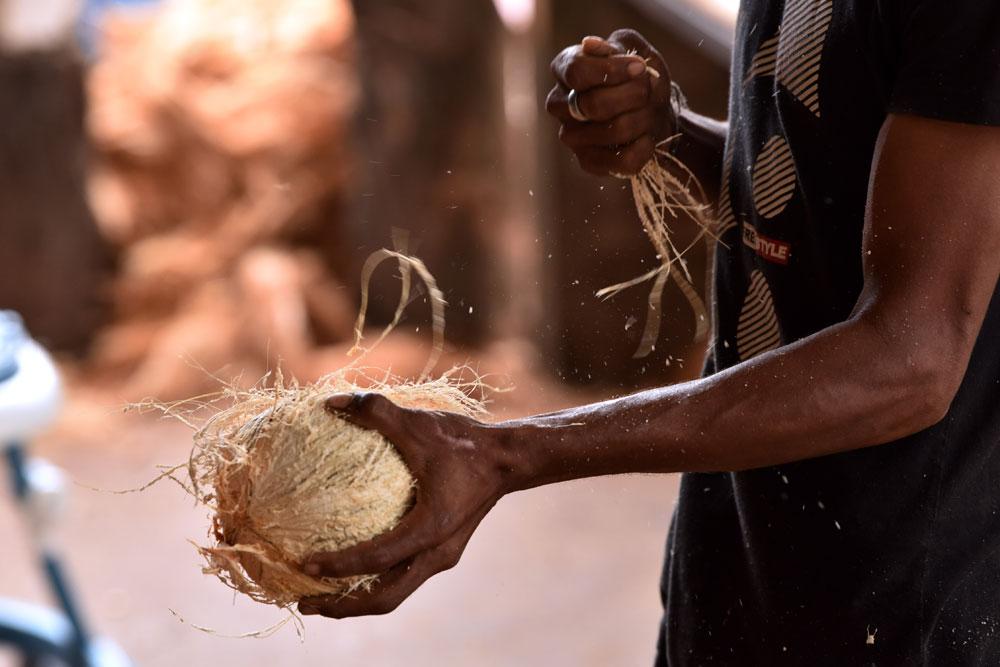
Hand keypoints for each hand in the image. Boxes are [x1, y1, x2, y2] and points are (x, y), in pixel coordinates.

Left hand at [297, 392, 514, 617]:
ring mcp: (442, 556)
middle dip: (343, 607)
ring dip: (357, 601)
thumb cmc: (464, 442)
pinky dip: (373, 583)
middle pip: (384, 599)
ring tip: (320, 597)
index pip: (377, 560)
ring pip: (394, 594)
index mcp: (431, 529)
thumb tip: (332, 401)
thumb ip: (377, 411)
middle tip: (304, 603)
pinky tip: (350, 568)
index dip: (338, 566)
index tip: (304, 565)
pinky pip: (402, 578)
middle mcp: (437, 554)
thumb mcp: (420, 424)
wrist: (508, 459)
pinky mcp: (442, 552)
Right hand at [546, 29, 674, 175]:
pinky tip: (647, 138)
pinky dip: (644, 147)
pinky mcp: (587, 162)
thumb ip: (616, 45)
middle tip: (648, 91)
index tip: (640, 68)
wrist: (654, 113)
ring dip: (643, 119)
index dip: (612, 70)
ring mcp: (571, 136)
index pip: (577, 71)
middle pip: (595, 104)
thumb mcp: (636, 50)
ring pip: (612, 131)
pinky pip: (621, 161)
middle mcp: (559, 104)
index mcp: (565, 69)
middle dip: (634, 96)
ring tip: (649, 112)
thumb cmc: (640, 79)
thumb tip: (590, 45)